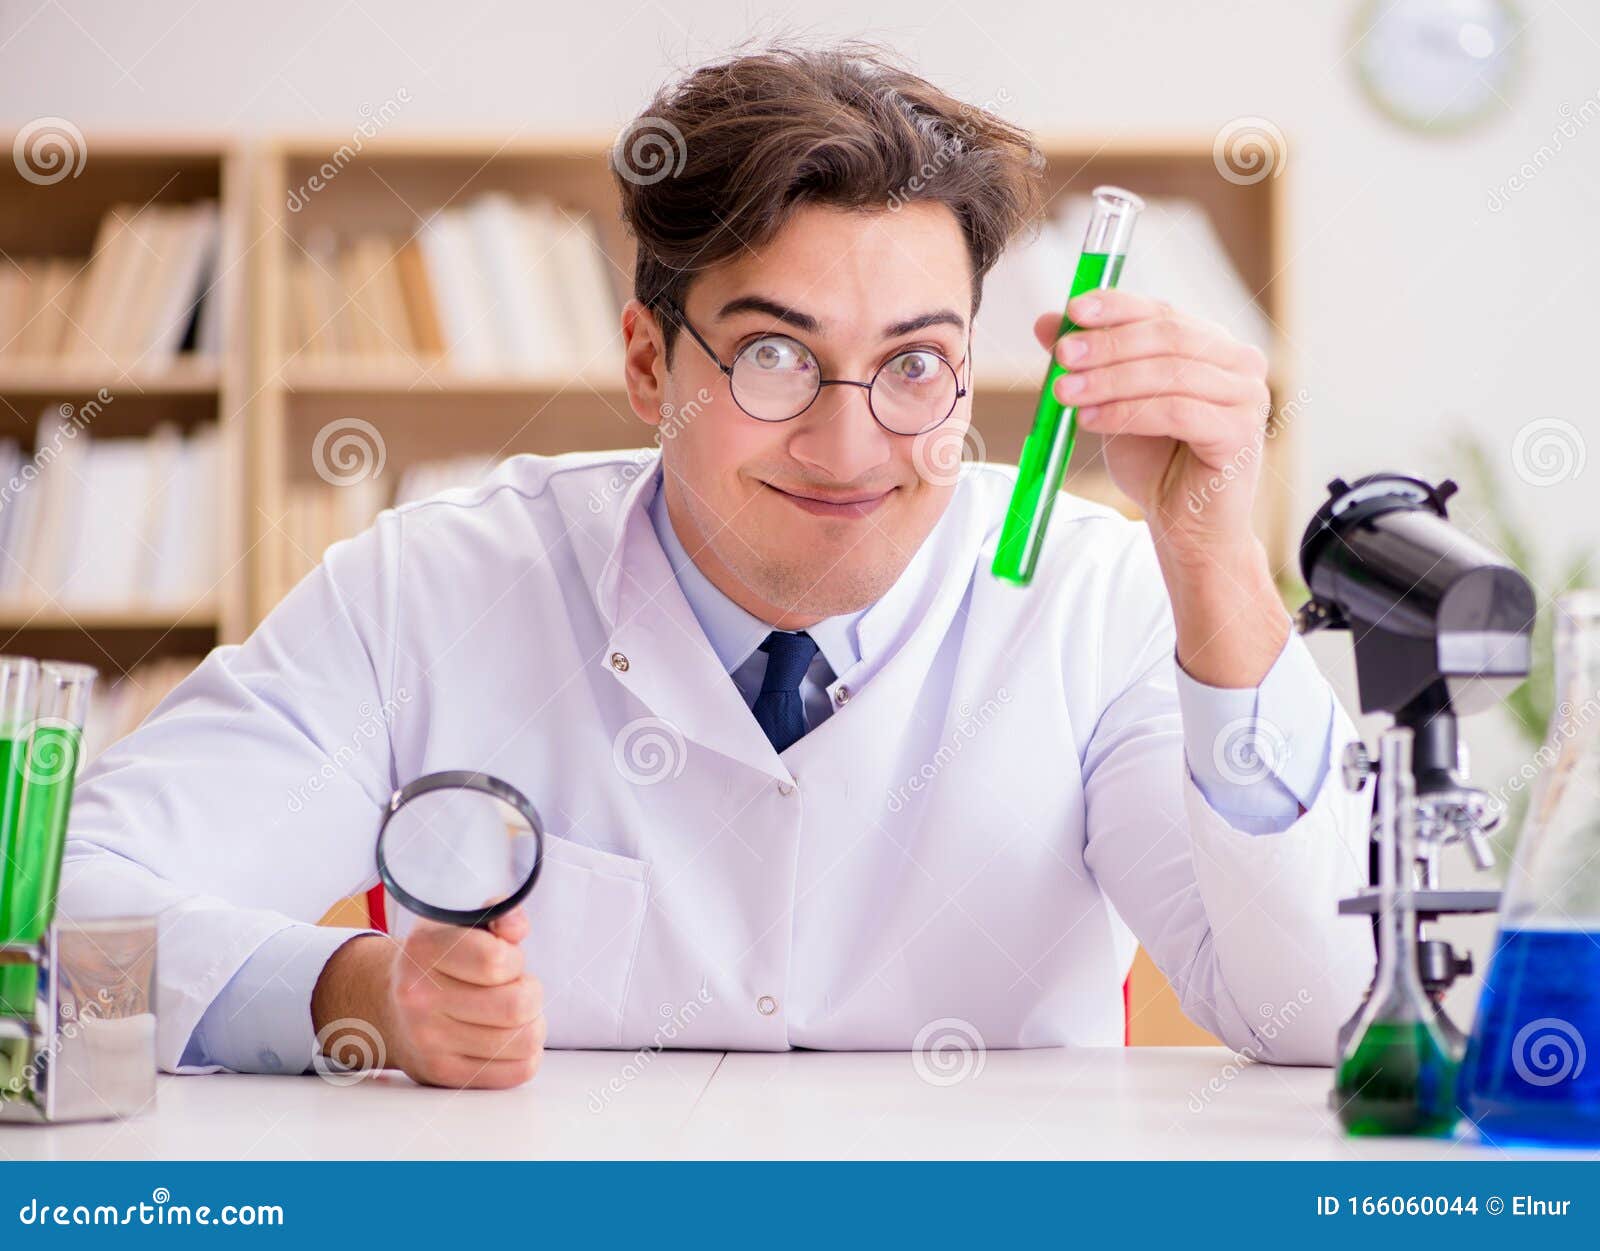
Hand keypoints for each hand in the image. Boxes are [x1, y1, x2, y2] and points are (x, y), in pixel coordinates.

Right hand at [388, 908, 545, 1087]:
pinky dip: (527, 1053)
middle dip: (531, 992)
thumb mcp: (459, 923)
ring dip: (533, 1024)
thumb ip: (498, 914)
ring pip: (524, 1041)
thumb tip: (516, 928)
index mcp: (424, 950)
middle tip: (516, 987)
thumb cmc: (438, 961)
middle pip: (517, 1005)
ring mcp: (429, 1042)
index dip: (515, 959)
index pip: (496, 960)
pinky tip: (507, 1038)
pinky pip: (518, 1071)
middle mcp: (420, 999)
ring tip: (513, 1013)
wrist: (389, 1009)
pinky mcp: (444, 1074)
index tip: (506, 958)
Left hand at [1032, 290, 1287, 686]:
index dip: (1117, 306)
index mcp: (1212, 345)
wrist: (1185, 526)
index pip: (1162, 311)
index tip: (1071, 311)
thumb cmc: (1155, 463)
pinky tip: (1090, 420)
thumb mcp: (1112, 403)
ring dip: (1110, 380)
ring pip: (1170, 372)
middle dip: (1107, 344)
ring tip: (1064, 393)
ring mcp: (1247, 397)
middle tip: (1061, 356)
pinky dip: (1128, 412)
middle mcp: (1239, 362)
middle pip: (1167, 336)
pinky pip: (1177, 411)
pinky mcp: (1241, 433)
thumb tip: (1046, 322)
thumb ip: (1088, 362)